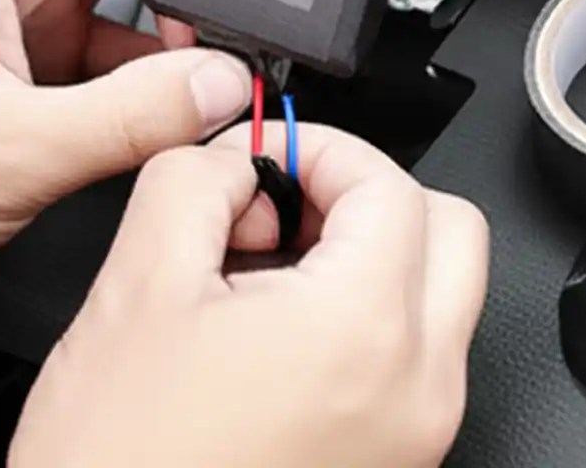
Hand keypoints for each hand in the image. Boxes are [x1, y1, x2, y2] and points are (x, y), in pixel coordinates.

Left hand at [0, 0, 250, 335]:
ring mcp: (1, 2)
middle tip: (234, 27)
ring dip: (168, 25)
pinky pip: (99, 34)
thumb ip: (140, 115)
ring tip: (199, 74)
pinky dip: (139, 65)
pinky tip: (160, 103)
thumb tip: (226, 83)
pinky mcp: (10, 48)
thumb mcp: (20, 153)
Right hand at [10, 124, 489, 467]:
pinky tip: (278, 334)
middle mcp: (418, 386)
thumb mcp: (136, 289)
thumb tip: (236, 159)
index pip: (391, 185)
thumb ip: (194, 183)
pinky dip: (367, 319)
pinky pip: (415, 356)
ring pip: (439, 293)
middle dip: (366, 196)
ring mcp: (418, 431)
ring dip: (369, 256)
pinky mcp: (400, 460)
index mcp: (364, 329)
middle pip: (449, 231)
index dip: (321, 148)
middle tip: (286, 205)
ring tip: (269, 275)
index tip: (267, 156)